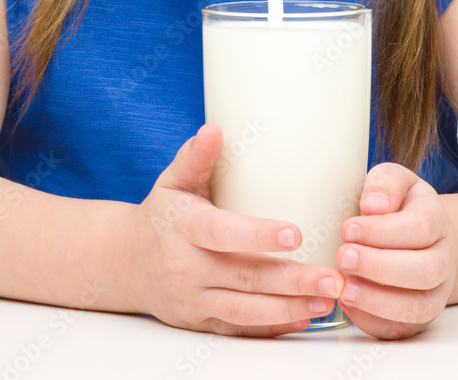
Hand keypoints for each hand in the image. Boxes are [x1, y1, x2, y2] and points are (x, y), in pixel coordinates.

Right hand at [129, 123, 346, 336]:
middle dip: (292, 281)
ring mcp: (193, 299)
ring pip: (245, 310)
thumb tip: (213, 129)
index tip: (294, 233)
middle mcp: (187, 267)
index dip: (257, 235)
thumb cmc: (161, 216)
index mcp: (184, 228)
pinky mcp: (200, 321)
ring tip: (326, 300)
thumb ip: (195, 158)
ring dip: (289, 308)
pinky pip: (239, 328)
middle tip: (332, 277)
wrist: (125, 263)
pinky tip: (302, 317)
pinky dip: (272, 326)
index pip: (222, 233)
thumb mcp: (173, 182)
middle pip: (244, 277)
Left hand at [336, 162, 456, 338]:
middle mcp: (443, 259)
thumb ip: (385, 183)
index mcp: (437, 221)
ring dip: (379, 301)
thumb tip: (374, 205)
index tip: (348, 228)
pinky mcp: (419, 317)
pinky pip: (404, 330)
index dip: (383, 231)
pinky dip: (375, 322)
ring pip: (419, 307)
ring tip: (344, 288)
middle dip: (380, 266)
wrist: (418, 236)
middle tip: (343, 256)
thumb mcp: (393, 181)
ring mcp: (435, 292)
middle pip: (426, 270)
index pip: (420, 227)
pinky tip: (350, 305)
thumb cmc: (398, 205)